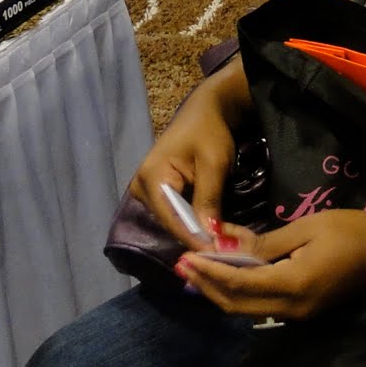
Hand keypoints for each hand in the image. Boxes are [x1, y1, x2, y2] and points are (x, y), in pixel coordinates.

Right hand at [128, 79, 238, 246]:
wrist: (207, 110)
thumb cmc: (210, 131)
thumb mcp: (214, 164)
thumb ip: (209, 201)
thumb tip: (211, 238)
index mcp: (151, 177)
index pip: (172, 218)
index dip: (195, 238)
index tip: (217, 255)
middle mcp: (142, 187)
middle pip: (171, 222)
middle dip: (197, 237)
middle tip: (223, 254)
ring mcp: (147, 191)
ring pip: (174, 221)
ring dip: (196, 232)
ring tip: (220, 247)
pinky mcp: (158, 193)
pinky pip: (175, 213)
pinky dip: (193, 222)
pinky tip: (211, 233)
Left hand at [175, 209, 365, 320]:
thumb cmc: (350, 232)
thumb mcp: (306, 228)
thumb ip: (264, 242)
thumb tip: (225, 244)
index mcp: (292, 285)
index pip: (238, 283)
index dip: (208, 272)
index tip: (184, 257)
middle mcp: (290, 308)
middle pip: (235, 304)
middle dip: (205, 286)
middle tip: (180, 266)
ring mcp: (297, 314)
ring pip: (246, 309)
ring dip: (218, 291)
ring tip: (195, 270)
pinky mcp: (302, 310)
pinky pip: (260, 305)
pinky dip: (238, 291)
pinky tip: (225, 275)